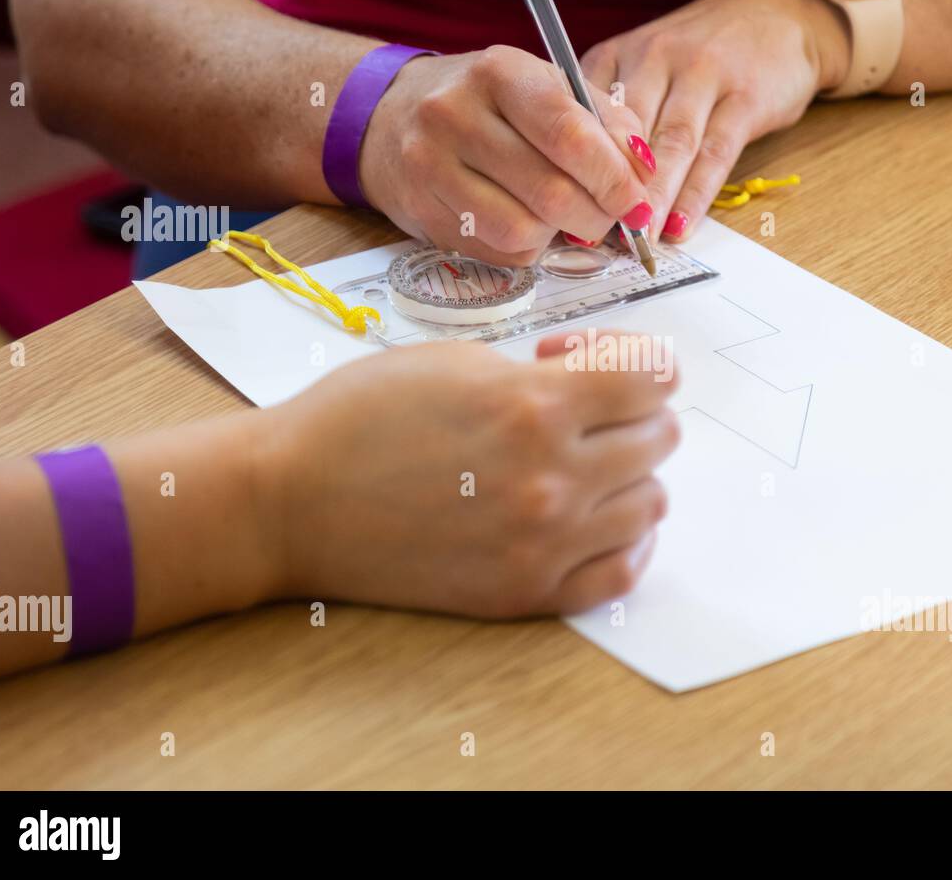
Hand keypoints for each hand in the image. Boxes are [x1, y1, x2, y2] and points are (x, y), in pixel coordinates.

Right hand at [259, 333, 679, 617]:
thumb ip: (543, 373)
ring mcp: (544, 544)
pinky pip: (622, 572)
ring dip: (629, 473)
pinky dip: (626, 541)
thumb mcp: (458, 360)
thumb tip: (597, 386)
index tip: (590, 360)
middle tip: (579, 409)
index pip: (655, 377)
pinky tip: (597, 519)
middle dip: (631, 411)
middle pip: (661, 438)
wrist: (290, 501)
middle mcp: (554, 478)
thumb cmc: (360, 417)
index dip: (633, 358)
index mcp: (536, 406)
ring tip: (580, 463)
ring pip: (651, 504)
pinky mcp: (525, 593)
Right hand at [359, 46, 658, 265]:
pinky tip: (526, 224)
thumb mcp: (545, 89)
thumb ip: (603, 122)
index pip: (569, 134)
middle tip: (610, 218)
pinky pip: (498, 251)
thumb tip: (645, 172)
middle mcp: (455, 115)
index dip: (614, 177)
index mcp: (499, 73)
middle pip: (550, 192)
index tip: (638, 202)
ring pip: (523, 230)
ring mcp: (431, 167)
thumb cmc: (486, 105)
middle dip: (596, 216)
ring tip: (564, 218)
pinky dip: (528, 248)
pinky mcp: (422, 213)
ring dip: (559, 235)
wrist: (390, 118)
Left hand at [582, 0, 847, 242]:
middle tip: (594, 236)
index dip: (572, 167)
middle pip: (624, 133)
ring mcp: (703, 74)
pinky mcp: (746, 96)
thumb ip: (613, 115)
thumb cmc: (705, 53)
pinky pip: (716, 152)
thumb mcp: (645, 68)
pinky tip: (681, 226)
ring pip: (670, 145)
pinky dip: (696, 193)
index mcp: (619, 55)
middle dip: (608, 189)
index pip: (584, 115)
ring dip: (652, 198)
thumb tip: (580, 188)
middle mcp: (656, 58)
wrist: (784, 14)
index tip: (561, 211)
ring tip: (638, 239)